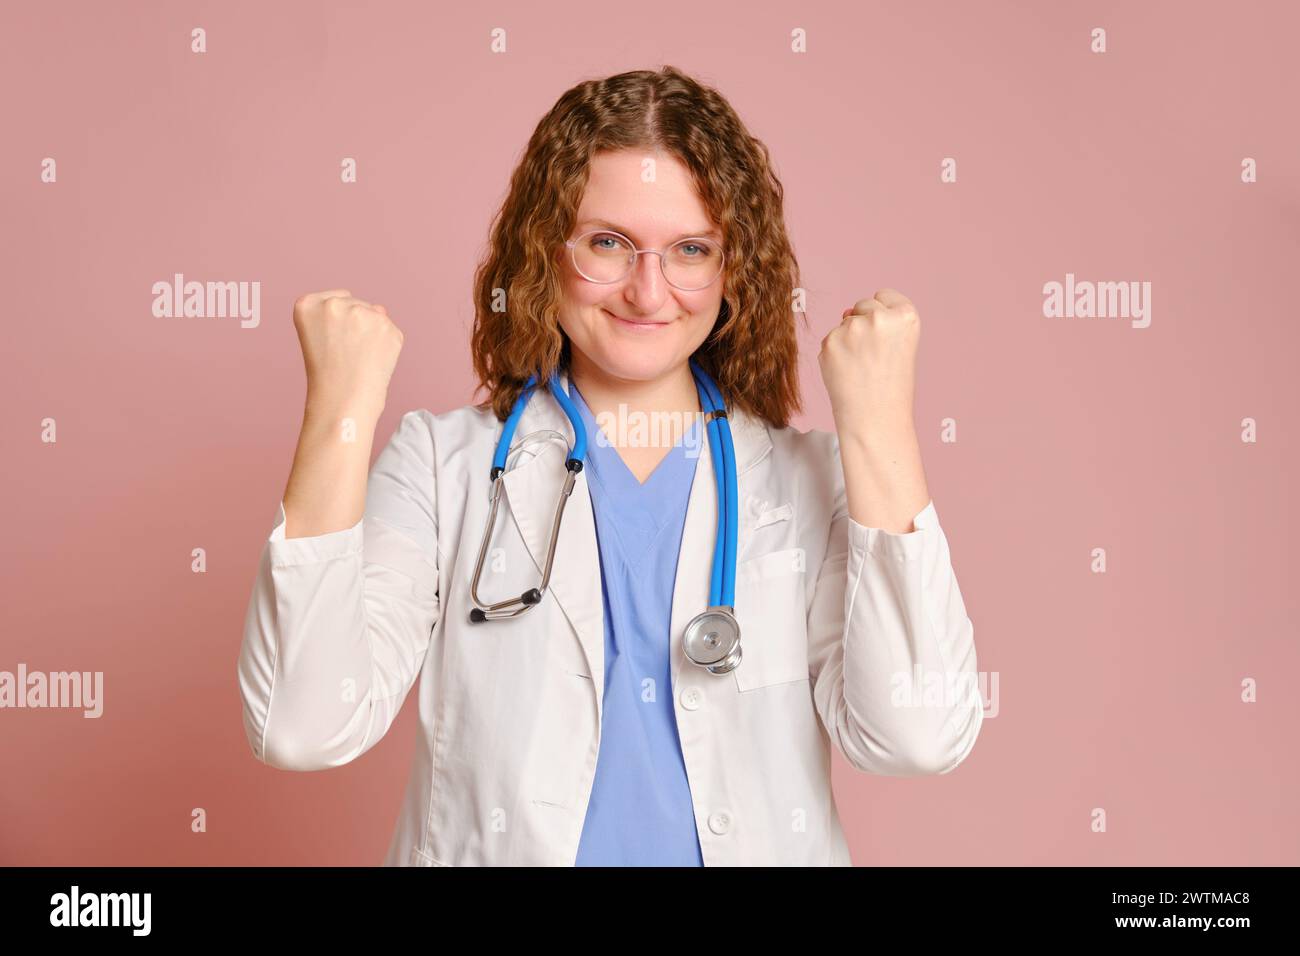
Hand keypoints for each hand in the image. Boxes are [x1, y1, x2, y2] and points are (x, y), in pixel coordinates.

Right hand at [292, 289, 403, 419]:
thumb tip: (380, 309)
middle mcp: (333, 304)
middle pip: (355, 304)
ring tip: (360, 358)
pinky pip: (390, 330)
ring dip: (372, 333)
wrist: (344, 400)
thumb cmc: (328, 375)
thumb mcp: (317, 337)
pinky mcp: (386, 326)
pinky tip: (375, 360)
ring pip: (374, 315)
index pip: (332, 300)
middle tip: (347, 354)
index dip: (337, 324)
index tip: (332, 342)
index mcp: (307, 305)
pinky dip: (387, 344)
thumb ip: (342, 313)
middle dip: (355, 326)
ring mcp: (362, 313)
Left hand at [817, 289, 919, 441]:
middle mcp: (880, 317)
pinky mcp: (829, 342)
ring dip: (848, 339)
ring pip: (844, 323)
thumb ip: (879, 322)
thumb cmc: (892, 385)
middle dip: (864, 324)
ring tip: (861, 367)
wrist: (874, 419)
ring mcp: (852, 329)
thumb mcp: (900, 346)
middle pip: (863, 305)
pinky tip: (846, 372)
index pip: (885, 295)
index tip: (887, 337)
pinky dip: (835, 353)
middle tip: (873, 357)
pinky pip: (830, 339)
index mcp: (906, 316)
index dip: (884, 315)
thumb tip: (844, 311)